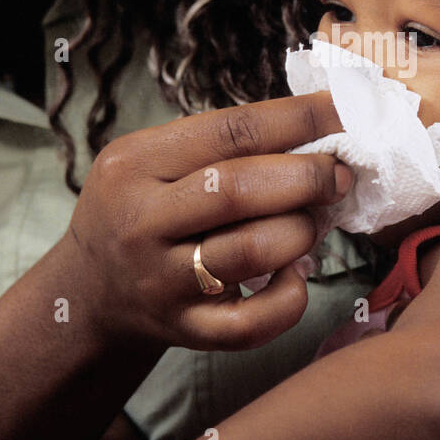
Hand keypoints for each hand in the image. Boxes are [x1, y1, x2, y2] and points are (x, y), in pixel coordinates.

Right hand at [66, 91, 350, 353]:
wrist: (91, 291)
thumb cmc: (142, 209)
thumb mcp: (152, 161)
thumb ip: (219, 145)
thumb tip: (317, 127)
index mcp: (135, 164)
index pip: (231, 131)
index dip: (300, 117)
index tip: (347, 109)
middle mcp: (141, 222)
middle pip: (240, 190)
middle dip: (308, 177)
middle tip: (340, 174)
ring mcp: (161, 282)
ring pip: (253, 251)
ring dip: (301, 231)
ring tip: (311, 222)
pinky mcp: (184, 330)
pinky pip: (251, 324)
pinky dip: (290, 300)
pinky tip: (294, 276)